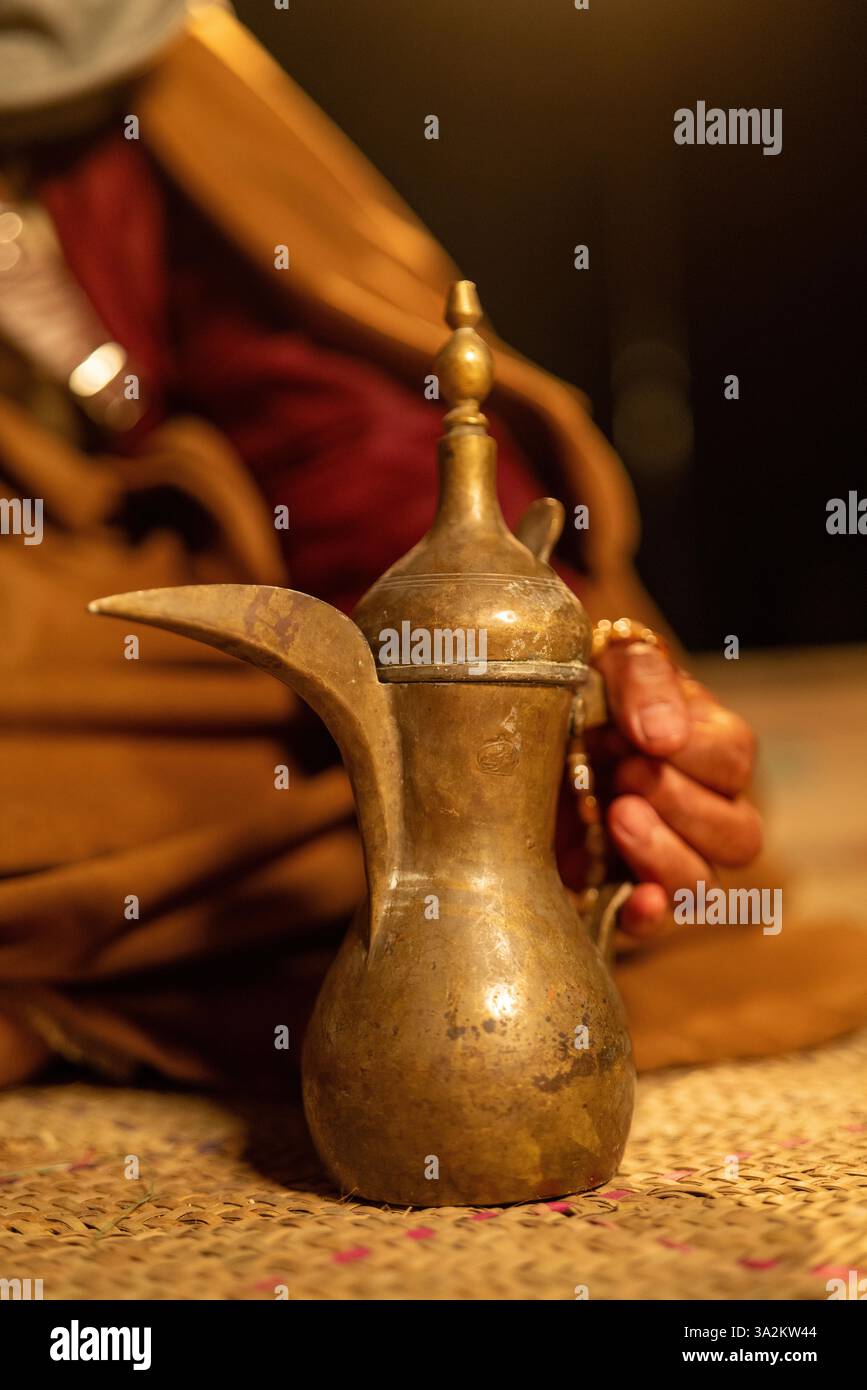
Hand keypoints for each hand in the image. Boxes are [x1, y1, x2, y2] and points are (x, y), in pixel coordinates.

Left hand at [589, 641, 761, 935]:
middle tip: (624, 775)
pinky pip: (653, 924)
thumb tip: (664, 735)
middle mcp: (697, 811)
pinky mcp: (613, 895)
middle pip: (739, 835)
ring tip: (615, 817)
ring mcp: (660, 859)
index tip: (639, 739)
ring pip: (702, 884)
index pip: (735, 757)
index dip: (695, 753)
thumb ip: (643, 679)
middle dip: (684, 806)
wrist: (505, 736)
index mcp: (704, 746)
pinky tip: (635, 901)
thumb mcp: (606, 664)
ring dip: (665, 855)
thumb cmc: (574, 692)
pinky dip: (649, 917)